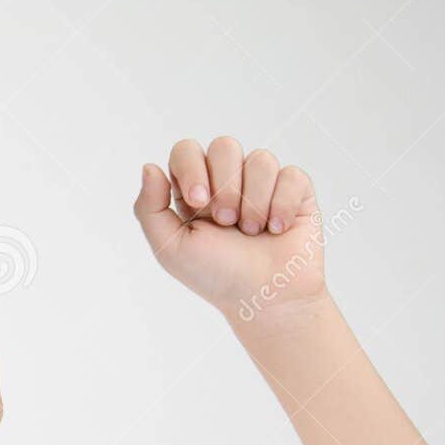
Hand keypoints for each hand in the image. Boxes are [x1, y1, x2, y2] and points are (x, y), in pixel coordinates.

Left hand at [132, 137, 324, 322]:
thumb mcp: (169, 248)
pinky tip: (277, 229)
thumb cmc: (215, 275)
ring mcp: (263, 183)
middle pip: (224, 146)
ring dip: (254, 202)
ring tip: (252, 232)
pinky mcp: (295, 191)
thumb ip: (149, 208)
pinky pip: (291, 175)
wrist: (264, 298)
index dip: (192, 168)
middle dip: (226, 187)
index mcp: (194, 189)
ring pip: (260, 159)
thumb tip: (149, 166)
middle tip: (227, 222)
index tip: (199, 202)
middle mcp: (228, 180)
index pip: (186, 150)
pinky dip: (282, 206)